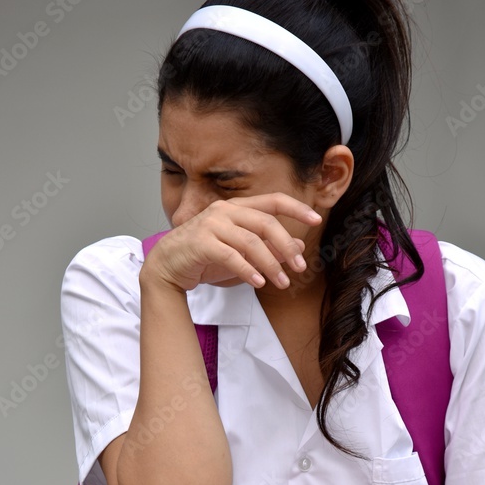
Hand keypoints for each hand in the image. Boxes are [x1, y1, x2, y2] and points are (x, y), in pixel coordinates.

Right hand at [141, 193, 320, 291]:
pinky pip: (232, 256)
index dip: (296, 208)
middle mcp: (224, 211)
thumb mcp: (241, 253)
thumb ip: (267, 248)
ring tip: (282, 283)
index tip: (317, 220)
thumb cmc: (205, 258)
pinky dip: (249, 270)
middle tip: (300, 267)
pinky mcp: (201, 243)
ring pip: (251, 242)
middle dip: (286, 246)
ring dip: (271, 265)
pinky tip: (259, 283)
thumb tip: (298, 246)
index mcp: (236, 208)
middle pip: (266, 223)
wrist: (167, 267)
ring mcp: (211, 225)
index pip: (272, 201)